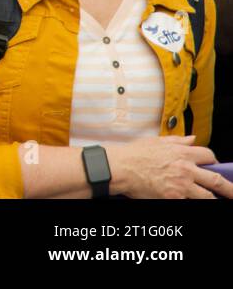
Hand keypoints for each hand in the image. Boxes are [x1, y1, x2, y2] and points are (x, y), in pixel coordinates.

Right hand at [108, 135, 232, 198]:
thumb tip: (192, 139)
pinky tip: (192, 200)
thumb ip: (177, 140)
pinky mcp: (174, 197)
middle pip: (216, 179)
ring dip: (213, 198)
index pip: (208, 156)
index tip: (212, 165)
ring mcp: (182, 185)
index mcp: (182, 153)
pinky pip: (191, 202)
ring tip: (217, 201)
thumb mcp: (156, 141)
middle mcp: (186, 169)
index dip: (212, 161)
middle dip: (229, 188)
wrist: (120, 167)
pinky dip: (192, 201)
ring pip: (208, 196)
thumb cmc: (134, 154)